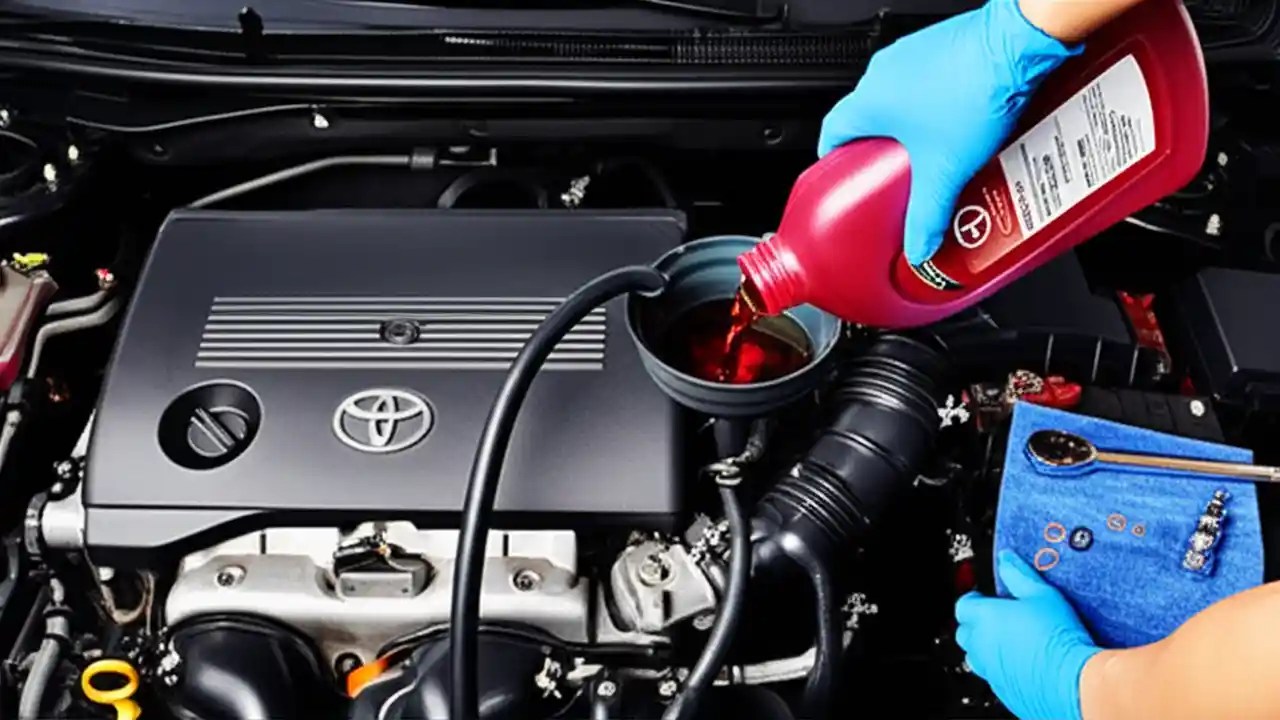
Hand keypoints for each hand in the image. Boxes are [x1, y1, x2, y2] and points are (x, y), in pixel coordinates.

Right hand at [816, 0, 1078, 264]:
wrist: (1016, 46)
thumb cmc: (976, 92)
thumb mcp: (945, 170)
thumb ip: (926, 215)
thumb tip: (919, 246)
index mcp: (868, 101)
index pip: (830, 133)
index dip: (833, 159)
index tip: (842, 176)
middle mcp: (882, 73)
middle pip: (864, 119)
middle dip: (877, 149)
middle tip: (893, 174)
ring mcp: (910, 54)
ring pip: (895, 98)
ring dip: (907, 124)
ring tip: (931, 152)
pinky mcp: (939, 46)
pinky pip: (923, 79)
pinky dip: (931, 101)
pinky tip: (955, 121)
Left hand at [955, 550, 1100, 719]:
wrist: (1073, 681)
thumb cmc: (1058, 637)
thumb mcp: (1042, 594)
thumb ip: (1019, 574)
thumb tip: (1006, 560)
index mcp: (985, 618)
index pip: (964, 605)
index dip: (974, 599)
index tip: (984, 598)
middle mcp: (981, 645)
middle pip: (965, 632)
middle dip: (976, 625)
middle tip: (999, 620)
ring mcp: (990, 669)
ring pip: (976, 656)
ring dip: (986, 648)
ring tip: (1012, 642)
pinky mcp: (1002, 689)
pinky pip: (993, 675)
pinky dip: (1001, 667)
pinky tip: (1023, 662)